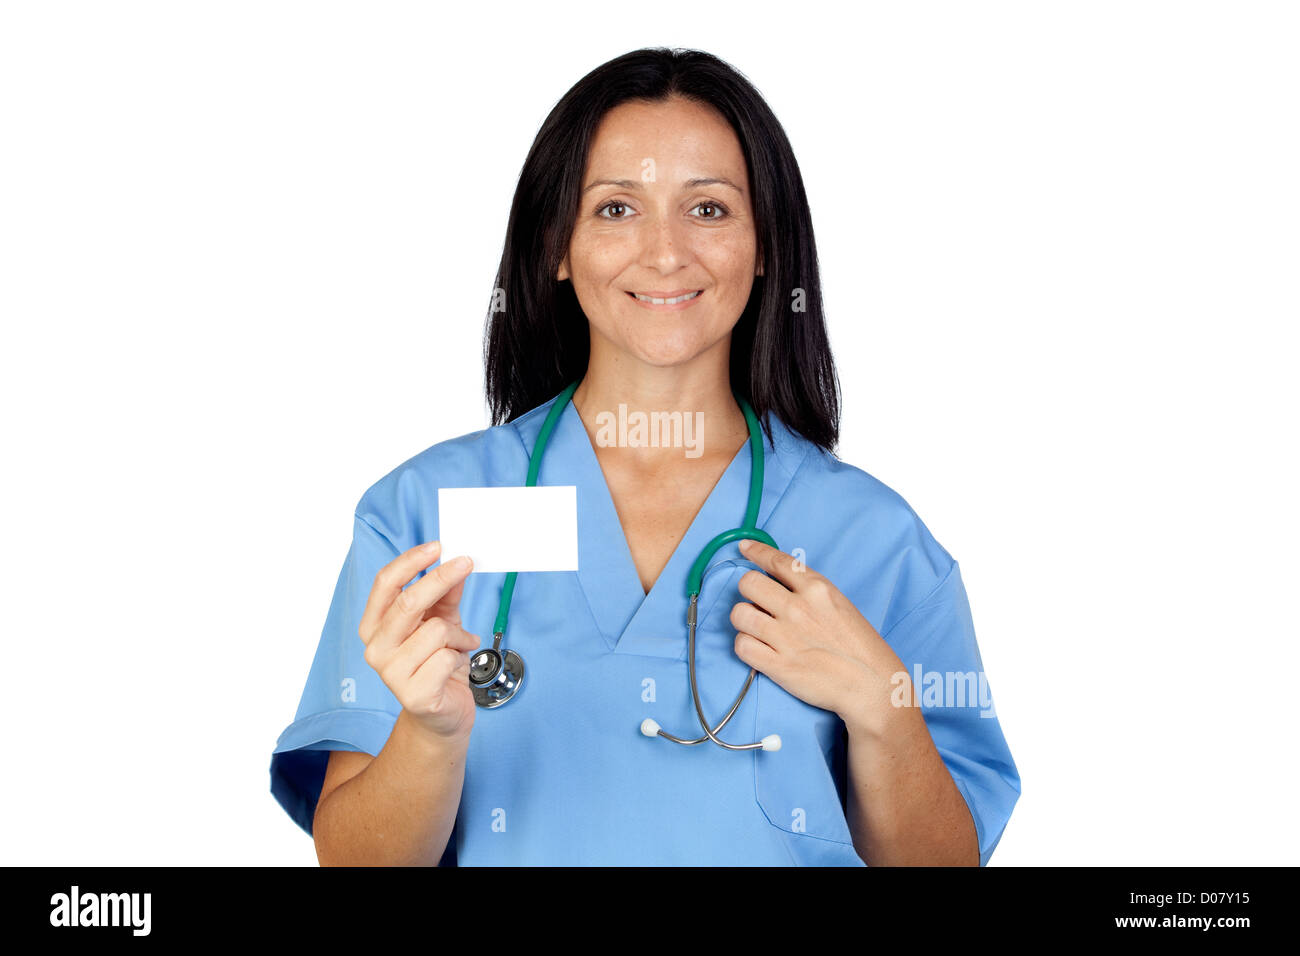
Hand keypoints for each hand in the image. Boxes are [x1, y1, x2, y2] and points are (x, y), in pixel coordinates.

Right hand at [358, 540, 479, 741]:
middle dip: (440, 579)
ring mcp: (392, 674)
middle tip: (466, 563)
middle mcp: (376, 649)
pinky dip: (460, 658)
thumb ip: (445, 594)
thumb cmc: (438, 663)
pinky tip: (456, 667)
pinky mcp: (414, 695)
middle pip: (408, 602)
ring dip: (458, 635)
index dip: (411, 561)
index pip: (385, 584)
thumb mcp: (443, 621)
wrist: (443, 715)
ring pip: (436, 631)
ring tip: (459, 646)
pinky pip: (447, 658)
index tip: (437, 546)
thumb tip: (456, 563)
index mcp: (375, 627)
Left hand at [731, 538, 909, 739]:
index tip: (744, 547)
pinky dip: (745, 646)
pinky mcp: (777, 665)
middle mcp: (798, 608)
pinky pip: (741, 646)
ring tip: (757, 628)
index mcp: (817, 589)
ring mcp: (785, 636)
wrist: (872, 686)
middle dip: (748, 592)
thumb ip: (810, 592)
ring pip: (738, 614)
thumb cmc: (860, 647)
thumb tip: (778, 584)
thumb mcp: (840, 605)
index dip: (756, 551)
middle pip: (748, 583)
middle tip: (758, 603)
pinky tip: (758, 648)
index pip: (776, 560)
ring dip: (744, 620)